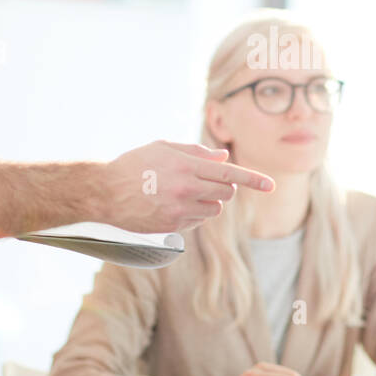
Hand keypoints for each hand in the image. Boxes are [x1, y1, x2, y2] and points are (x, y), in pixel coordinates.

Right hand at [101, 141, 273, 232]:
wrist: (105, 193)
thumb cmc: (135, 165)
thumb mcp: (163, 148)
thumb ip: (196, 152)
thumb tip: (223, 156)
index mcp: (186, 166)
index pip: (229, 173)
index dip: (253, 179)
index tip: (271, 185)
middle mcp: (187, 189)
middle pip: (226, 193)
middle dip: (223, 187)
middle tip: (204, 181)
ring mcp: (180, 211)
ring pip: (214, 209)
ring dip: (208, 202)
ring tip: (183, 193)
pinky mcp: (173, 227)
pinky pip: (197, 222)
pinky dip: (193, 214)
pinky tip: (171, 205)